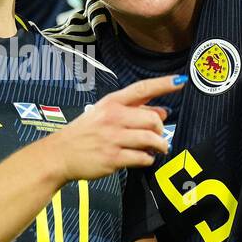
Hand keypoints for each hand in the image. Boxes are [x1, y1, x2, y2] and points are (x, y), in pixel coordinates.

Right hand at [44, 75, 183, 181]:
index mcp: (111, 103)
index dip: (163, 84)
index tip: (181, 81)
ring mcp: (113, 138)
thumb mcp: (104, 114)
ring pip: (151, 139)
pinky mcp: (113, 158)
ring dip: (160, 146)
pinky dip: (148, 159)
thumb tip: (164, 112)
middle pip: (152, 118)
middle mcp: (113, 118)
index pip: (142, 89)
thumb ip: (134, 111)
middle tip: (159, 136)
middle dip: (161, 129)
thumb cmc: (85, 133)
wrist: (60, 154)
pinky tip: (143, 159)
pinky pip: (143, 158)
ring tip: (158, 149)